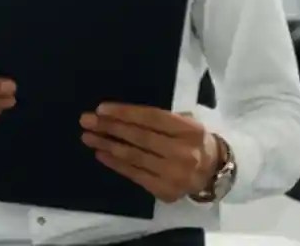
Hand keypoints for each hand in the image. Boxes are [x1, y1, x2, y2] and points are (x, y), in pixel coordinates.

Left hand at [80, 104, 219, 203]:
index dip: (125, 113)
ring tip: (88, 136)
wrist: (213, 172)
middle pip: (139, 137)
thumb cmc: (192, 140)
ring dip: (107, 145)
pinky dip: (115, 164)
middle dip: (109, 127)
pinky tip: (101, 154)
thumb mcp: (186, 122)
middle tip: (86, 120)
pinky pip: (134, 174)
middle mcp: (183, 152)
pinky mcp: (164, 191)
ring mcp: (174, 174)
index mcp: (189, 129)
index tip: (101, 109)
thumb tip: (119, 114)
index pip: (151, 118)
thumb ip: (159, 118)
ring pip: (133, 157)